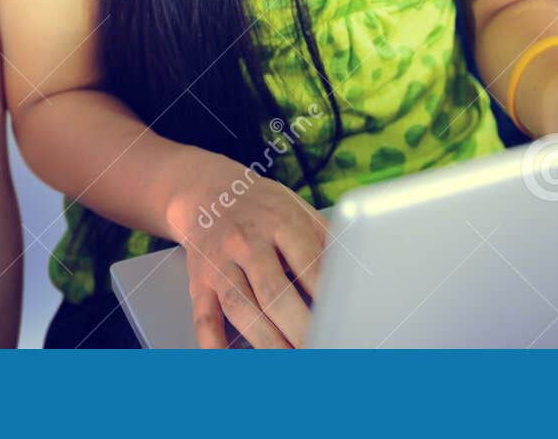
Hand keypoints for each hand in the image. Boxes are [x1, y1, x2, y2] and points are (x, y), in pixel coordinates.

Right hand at [166, 162, 327, 348]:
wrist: (207, 191)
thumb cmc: (264, 207)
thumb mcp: (298, 208)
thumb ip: (325, 239)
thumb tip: (358, 274)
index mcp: (281, 221)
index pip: (309, 264)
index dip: (327, 299)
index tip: (344, 324)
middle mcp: (247, 241)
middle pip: (275, 292)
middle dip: (300, 328)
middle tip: (321, 353)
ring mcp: (220, 262)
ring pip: (241, 308)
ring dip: (266, 342)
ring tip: (290, 366)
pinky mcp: (199, 282)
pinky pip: (203, 317)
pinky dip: (213, 344)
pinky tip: (228, 362)